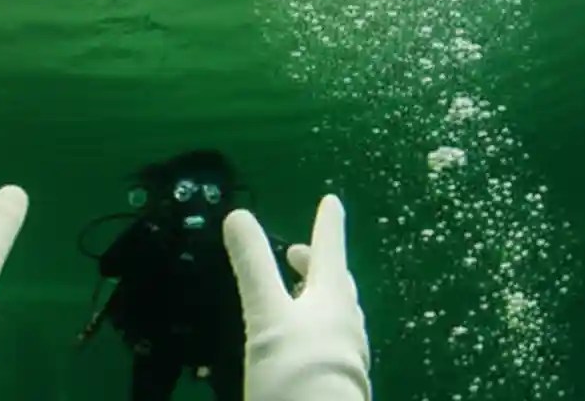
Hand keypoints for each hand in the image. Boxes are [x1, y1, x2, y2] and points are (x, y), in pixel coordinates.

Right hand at [224, 195, 371, 400]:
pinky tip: (302, 343)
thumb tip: (238, 214)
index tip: (332, 201)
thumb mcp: (266, 316)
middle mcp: (346, 324)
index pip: (331, 250)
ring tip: (301, 293)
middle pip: (336, 284)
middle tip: (298, 253)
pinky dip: (317, 327)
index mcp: (332, 300)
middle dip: (318, 263)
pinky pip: (332, 342)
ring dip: (319, 295)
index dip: (328, 224)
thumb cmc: (295, 373)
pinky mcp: (338, 384)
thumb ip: (253, 267)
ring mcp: (346, 357)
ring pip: (338, 315)